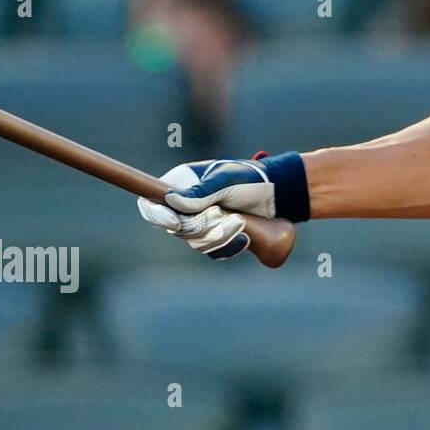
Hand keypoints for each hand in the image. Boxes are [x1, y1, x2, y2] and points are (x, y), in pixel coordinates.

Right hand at [136, 152, 308, 259]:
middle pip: (175, 228)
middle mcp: (186, 205)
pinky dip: (229, 246)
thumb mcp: (227, 180)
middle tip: (223, 215)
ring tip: (240, 223)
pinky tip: (245, 237)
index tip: (176, 222)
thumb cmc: (252, 179)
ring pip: (195, 242)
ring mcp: (200, 222)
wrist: (278, 194)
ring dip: (219, 235)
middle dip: (201, 226)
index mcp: (181, 183)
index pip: (151, 202)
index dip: (157, 215)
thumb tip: (170, 200)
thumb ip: (201, 191)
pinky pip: (213, 251)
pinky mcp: (216, 237)